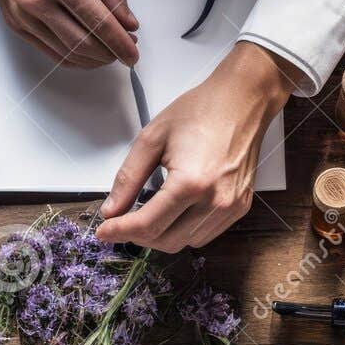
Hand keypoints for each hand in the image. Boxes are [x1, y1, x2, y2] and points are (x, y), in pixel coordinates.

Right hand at [0, 0, 137, 67]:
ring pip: (67, 54)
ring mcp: (23, 15)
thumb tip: (128, 23)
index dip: (120, 44)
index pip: (99, 24)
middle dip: (110, 52)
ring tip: (108, 49)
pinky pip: (49, 52)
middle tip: (125, 48)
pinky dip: (72, 57)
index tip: (133, 54)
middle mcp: (37, 1)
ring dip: (93, 58)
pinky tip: (86, 52)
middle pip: (83, 44)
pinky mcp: (14, 23)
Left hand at [96, 43, 294, 252]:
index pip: (147, 225)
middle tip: (122, 221)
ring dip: (161, 235)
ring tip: (148, 214)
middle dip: (138, 236)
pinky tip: (174, 212)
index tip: (104, 231)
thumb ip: (128, 178)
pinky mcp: (240, 208)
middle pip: (166, 241)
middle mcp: (215, 201)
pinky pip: (205, 235)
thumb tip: (111, 210)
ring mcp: (231, 207)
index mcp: (190, 183)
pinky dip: (184, 231)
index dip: (120, 231)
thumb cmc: (199, 111)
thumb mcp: (152, 139)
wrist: (241, 101)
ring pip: (185, 243)